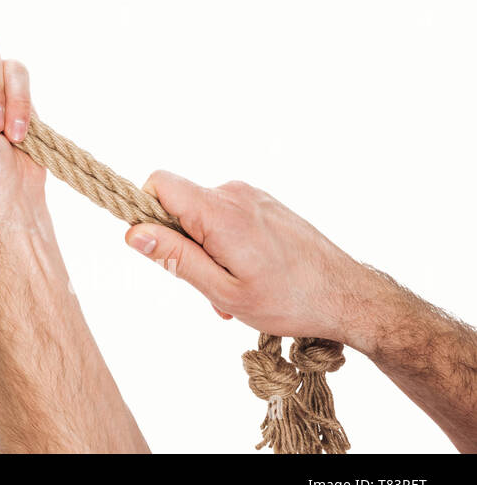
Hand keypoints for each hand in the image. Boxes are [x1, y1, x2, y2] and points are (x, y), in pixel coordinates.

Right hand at [125, 173, 372, 342]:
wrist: (351, 297)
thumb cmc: (289, 301)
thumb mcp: (223, 289)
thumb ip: (175, 258)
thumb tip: (134, 232)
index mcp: (219, 212)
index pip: (159, 183)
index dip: (146, 212)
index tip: (159, 250)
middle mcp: (234, 193)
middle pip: (179, 205)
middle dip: (182, 245)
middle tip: (210, 288)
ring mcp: (253, 196)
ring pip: (203, 215)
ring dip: (207, 251)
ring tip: (235, 289)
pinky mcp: (266, 204)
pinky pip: (226, 217)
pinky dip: (227, 245)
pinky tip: (250, 275)